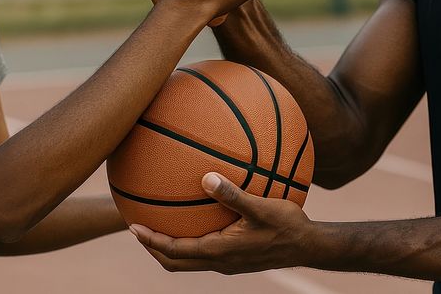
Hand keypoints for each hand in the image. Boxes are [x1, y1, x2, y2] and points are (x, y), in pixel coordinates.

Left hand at [129, 172, 311, 274]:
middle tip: (138, 229)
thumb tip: (206, 177)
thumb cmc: (287, 226)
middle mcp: (220, 262)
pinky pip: (205, 254)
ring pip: (190, 261)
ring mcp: (228, 263)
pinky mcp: (237, 259)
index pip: (175, 251)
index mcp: (219, 251)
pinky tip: (198, 220)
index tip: (132, 227)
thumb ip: (232, 194)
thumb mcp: (260, 207)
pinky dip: (191, 243)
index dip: (152, 241)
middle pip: (176, 263)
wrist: (308, 247)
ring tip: (160, 226)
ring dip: (171, 248)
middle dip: (154, 248)